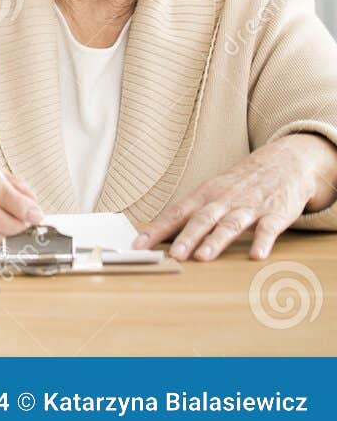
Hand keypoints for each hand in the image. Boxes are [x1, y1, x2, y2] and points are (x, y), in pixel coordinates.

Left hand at [134, 134, 336, 260]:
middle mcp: (223, 200)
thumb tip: (157, 234)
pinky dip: (262, 241)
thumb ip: (189, 214)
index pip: (175, 213)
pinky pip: (268, 229)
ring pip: (229, 224)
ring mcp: (249, 206)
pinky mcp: (275, 213)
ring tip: (202, 258)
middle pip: (201, 219)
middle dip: (186, 238)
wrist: (282, 162)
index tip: (138, 245)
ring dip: (215, 241)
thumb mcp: (212, 193)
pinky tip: (256, 255)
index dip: (157, 229)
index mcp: (204, 195)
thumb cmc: (239, 184)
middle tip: (173, 255)